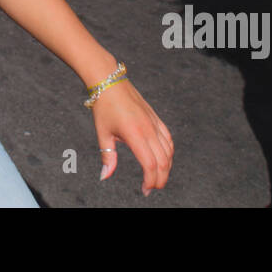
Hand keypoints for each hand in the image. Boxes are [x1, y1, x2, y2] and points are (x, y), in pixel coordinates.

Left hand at [91, 79, 173, 193]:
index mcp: (135, 134)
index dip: (150, 180)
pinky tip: (163, 159)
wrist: (109, 82)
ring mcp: (154, 122)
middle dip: (160, 178)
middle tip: (151, 188)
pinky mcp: (155, 118)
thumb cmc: (104, 107)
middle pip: (163, 161)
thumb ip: (108, 157)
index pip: (150, 164)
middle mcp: (148, 129)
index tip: (145, 190)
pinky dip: (169, 152)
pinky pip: (168, 138)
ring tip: (157, 177)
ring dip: (166, 167)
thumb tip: (105, 176)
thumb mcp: (103, 134)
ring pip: (168, 151)